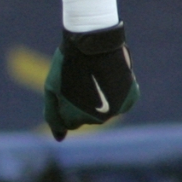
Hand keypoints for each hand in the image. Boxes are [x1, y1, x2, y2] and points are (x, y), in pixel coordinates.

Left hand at [44, 22, 137, 141]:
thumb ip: (53, 115)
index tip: (67, 86)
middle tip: (83, 78)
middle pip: (88, 118)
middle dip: (84, 102)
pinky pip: (121, 102)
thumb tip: (60, 138)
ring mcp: (115, 110)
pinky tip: (109, 77)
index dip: (67, 104)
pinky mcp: (130, 99)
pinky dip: (116, 93)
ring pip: (106, 111)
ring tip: (96, 76)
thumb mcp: (52, 89)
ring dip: (101, 98)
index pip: (70, 123)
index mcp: (75, 118)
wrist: (93, 42)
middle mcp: (96, 119)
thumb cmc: (68, 64)